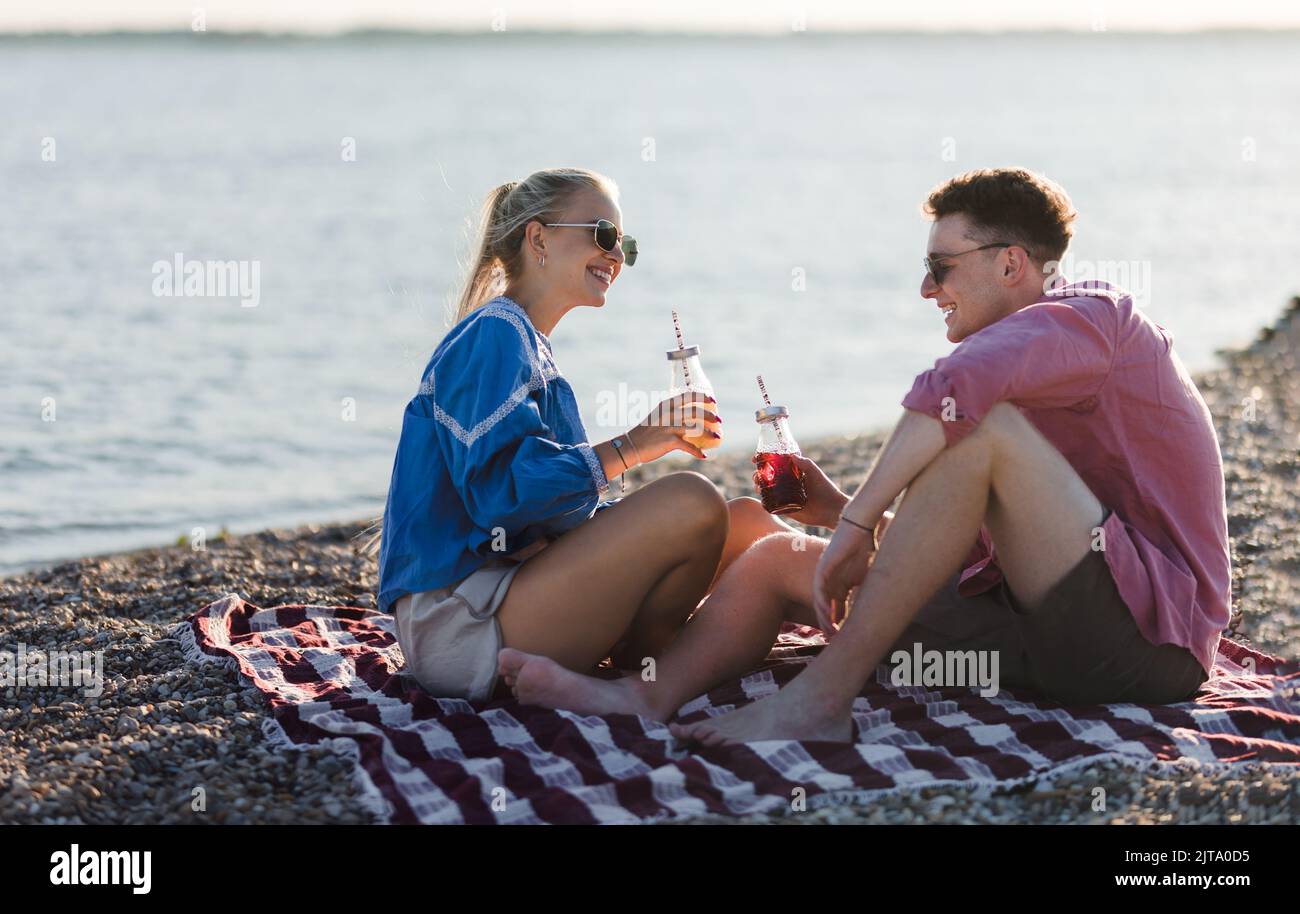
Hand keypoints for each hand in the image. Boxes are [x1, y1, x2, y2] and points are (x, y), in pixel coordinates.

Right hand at [631, 391, 721, 461]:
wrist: (630, 446)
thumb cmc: (646, 432)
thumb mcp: (658, 417)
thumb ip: (673, 414)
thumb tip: (690, 417)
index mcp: (667, 405)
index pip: (689, 396)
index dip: (703, 397)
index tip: (713, 400)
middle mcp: (669, 413)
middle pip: (696, 411)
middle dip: (710, 415)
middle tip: (719, 420)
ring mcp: (669, 427)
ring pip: (696, 427)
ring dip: (710, 433)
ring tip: (718, 437)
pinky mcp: (669, 441)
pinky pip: (689, 446)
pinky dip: (698, 452)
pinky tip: (704, 455)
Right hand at [755, 455, 847, 527]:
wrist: (831, 510)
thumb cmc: (826, 489)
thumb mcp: (815, 473)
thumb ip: (805, 463)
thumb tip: (791, 455)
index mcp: (793, 473)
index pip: (775, 464)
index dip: (764, 461)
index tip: (755, 459)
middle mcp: (788, 484)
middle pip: (768, 477)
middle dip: (758, 474)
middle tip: (756, 475)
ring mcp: (785, 497)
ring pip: (767, 490)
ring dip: (758, 487)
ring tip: (757, 485)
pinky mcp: (785, 510)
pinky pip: (771, 506)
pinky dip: (764, 501)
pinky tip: (761, 498)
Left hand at [812, 519, 877, 635]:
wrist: (860, 526)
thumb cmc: (868, 547)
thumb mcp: (871, 574)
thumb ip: (872, 590)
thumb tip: (887, 606)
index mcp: (841, 583)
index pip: (838, 607)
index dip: (841, 623)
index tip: (845, 637)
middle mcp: (831, 581)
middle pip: (827, 607)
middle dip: (829, 624)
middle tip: (834, 640)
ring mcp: (825, 574)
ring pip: (820, 600)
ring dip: (824, 617)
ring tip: (829, 632)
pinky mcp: (824, 567)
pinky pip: (819, 588)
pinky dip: (822, 601)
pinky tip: (825, 614)